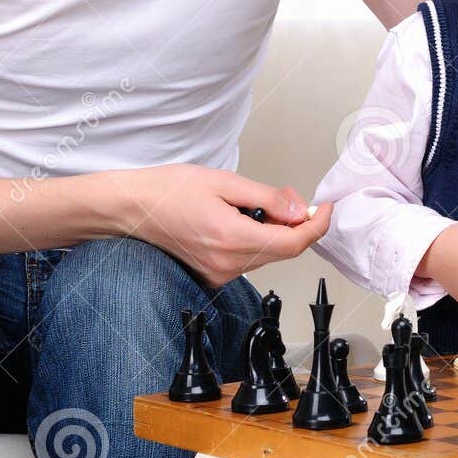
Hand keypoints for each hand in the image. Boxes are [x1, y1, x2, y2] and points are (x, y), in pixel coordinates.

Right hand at [106, 164, 333, 289]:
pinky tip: (239, 219)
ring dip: (274, 229)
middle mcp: (227, 264)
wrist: (131, 208)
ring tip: (250, 204)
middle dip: (296, 223)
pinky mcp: (213, 274)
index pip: (295, 243)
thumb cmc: (169, 191)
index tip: (326, 208)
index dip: (318, 225)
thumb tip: (300, 209)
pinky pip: (249, 258)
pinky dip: (256, 238)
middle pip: (284, 250)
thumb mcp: (225, 182)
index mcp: (232, 239)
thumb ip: (268, 198)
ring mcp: (219, 274)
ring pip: (267, 254)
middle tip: (286, 196)